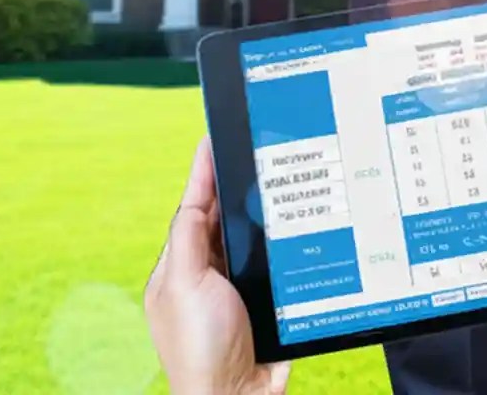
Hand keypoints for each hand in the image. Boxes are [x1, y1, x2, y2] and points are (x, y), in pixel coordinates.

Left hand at [145, 137, 289, 394]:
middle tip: (259, 149)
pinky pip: (281, 263)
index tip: (214, 137)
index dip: (204, 173)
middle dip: (240, 188)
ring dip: (270, 216)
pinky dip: (291, 245)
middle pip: (228, 218)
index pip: (194, 207)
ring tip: (283, 179)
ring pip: (257, 238)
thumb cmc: (200, 348)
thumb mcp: (184, 284)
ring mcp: (240, 289)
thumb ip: (188, 237)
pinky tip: (305, 228)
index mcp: (181, 267)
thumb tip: (196, 195)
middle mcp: (209, 274)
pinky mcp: (270, 302)